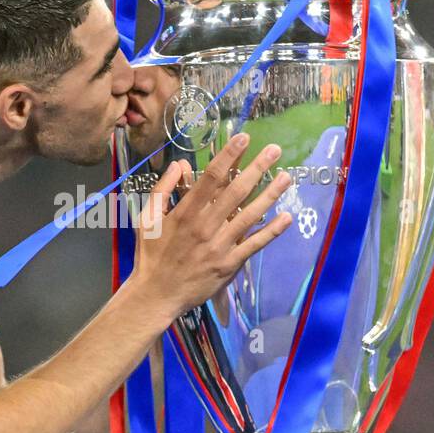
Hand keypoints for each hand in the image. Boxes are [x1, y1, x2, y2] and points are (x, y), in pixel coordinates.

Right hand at [130, 132, 293, 320]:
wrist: (156, 294)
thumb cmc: (151, 255)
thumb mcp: (147, 219)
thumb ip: (162, 190)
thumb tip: (179, 164)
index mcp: (185, 212)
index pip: (211, 177)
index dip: (228, 155)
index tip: (243, 138)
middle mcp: (205, 226)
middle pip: (236, 191)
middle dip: (257, 168)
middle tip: (274, 149)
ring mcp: (220, 245)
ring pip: (250, 215)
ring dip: (270, 194)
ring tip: (286, 176)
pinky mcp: (229, 264)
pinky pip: (254, 244)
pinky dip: (272, 231)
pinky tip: (286, 217)